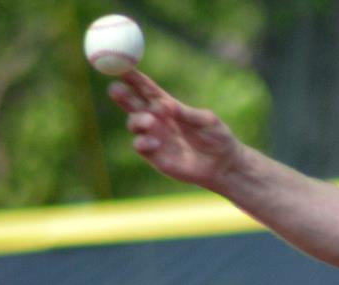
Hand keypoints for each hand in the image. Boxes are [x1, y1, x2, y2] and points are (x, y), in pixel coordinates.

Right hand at [107, 69, 241, 188]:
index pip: (145, 88)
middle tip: (115, 89)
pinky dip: (142, 142)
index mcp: (167, 106)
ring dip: (136, 121)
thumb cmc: (218, 138)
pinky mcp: (155, 156)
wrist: (223, 166)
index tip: (120, 64)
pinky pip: (140, 146)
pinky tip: (154, 142)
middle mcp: (156, 120)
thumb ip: (186, 113)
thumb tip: (167, 105)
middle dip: (121, 94)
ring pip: (133, 124)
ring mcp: (154, 137)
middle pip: (132, 103)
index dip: (132, 77)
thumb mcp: (206, 121)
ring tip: (149, 121)